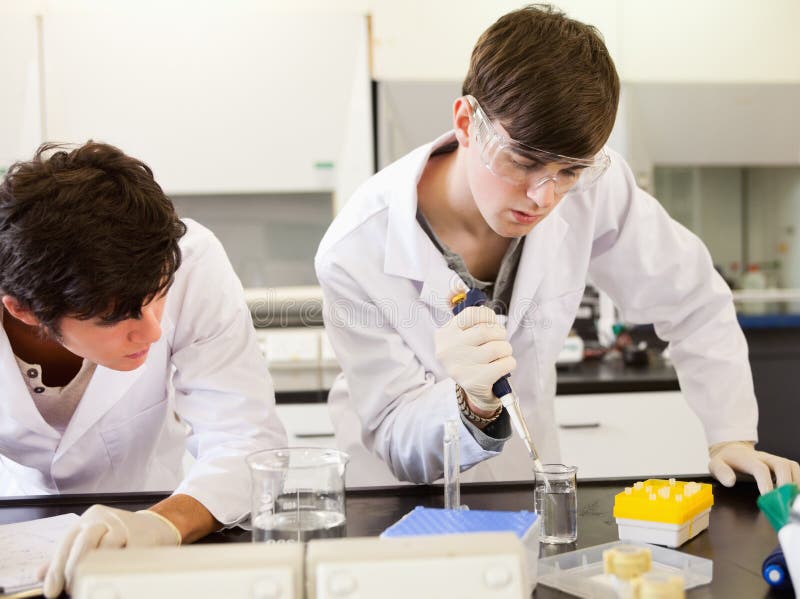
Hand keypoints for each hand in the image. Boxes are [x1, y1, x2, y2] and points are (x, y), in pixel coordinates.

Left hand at [42, 505, 181, 596]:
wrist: (156, 526)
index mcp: (88, 520)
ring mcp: (126, 525)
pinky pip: (128, 556)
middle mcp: (105, 519)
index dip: (57, 568)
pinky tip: (116, 576)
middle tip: (73, 589)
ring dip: (99, 570)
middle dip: (76, 568)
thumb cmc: (118, 536)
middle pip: (85, 541)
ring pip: (108, 548)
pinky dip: (120, 569)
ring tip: (95, 582)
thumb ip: (65, 556)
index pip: (67, 542)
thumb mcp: (89, 541)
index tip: (52, 591)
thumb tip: (40, 574)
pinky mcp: (144, 536)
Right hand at [435, 306, 514, 413]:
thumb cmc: (471, 356)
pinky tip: (504, 365)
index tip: (491, 323)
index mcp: (445, 334)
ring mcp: (460, 367)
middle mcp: (448, 350)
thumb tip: (457, 287)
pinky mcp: (474, 382)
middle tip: (500, 339)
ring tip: (503, 353)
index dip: (488, 316)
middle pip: (485, 331)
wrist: (473, 390)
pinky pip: (504, 364)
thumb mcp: (462, 335)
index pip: (472, 313)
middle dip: (500, 334)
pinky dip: (509, 362)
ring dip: (506, 349)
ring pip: (496, 348)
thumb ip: (466, 315)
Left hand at [708, 441, 799, 494]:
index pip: (760, 469)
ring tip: (793, 500)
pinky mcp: (781, 464)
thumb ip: (721, 472)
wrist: (732, 450)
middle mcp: (764, 457)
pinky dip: (797, 481)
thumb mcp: (715, 464)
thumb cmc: (726, 460)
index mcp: (747, 458)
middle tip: (785, 501)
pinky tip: (794, 494)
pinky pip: (795, 470)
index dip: (766, 483)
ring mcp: (774, 460)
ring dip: (795, 483)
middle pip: (782, 465)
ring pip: (791, 466)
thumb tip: (730, 482)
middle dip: (786, 483)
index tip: (768, 498)